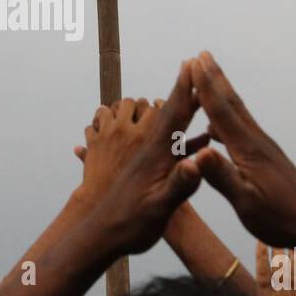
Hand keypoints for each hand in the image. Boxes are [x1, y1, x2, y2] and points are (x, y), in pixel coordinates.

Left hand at [76, 64, 204, 256]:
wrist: (96, 234)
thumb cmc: (134, 225)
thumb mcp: (163, 208)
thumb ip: (181, 184)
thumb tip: (199, 161)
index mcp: (155, 151)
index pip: (175, 112)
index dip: (186, 87)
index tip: (195, 62)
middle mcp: (135, 142)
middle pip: (157, 107)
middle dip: (175, 94)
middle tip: (192, 78)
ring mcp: (115, 143)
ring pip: (128, 108)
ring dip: (144, 106)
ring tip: (157, 108)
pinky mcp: (99, 150)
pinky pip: (104, 120)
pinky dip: (114, 116)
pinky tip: (122, 122)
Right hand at [189, 52, 295, 245]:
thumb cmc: (278, 218)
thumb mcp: (245, 202)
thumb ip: (221, 176)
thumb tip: (197, 153)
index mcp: (247, 150)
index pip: (221, 112)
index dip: (206, 87)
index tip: (194, 63)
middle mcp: (256, 142)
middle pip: (231, 104)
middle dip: (214, 78)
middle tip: (202, 54)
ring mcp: (262, 147)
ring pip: (238, 114)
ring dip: (221, 93)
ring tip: (209, 78)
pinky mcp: (265, 156)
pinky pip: (241, 128)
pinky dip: (225, 117)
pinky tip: (216, 126)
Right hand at [254, 240, 295, 295]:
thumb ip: (253, 293)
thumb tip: (239, 274)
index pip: (263, 271)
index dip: (261, 254)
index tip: (261, 241)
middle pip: (280, 268)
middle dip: (278, 250)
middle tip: (277, 236)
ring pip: (294, 271)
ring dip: (292, 255)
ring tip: (290, 241)